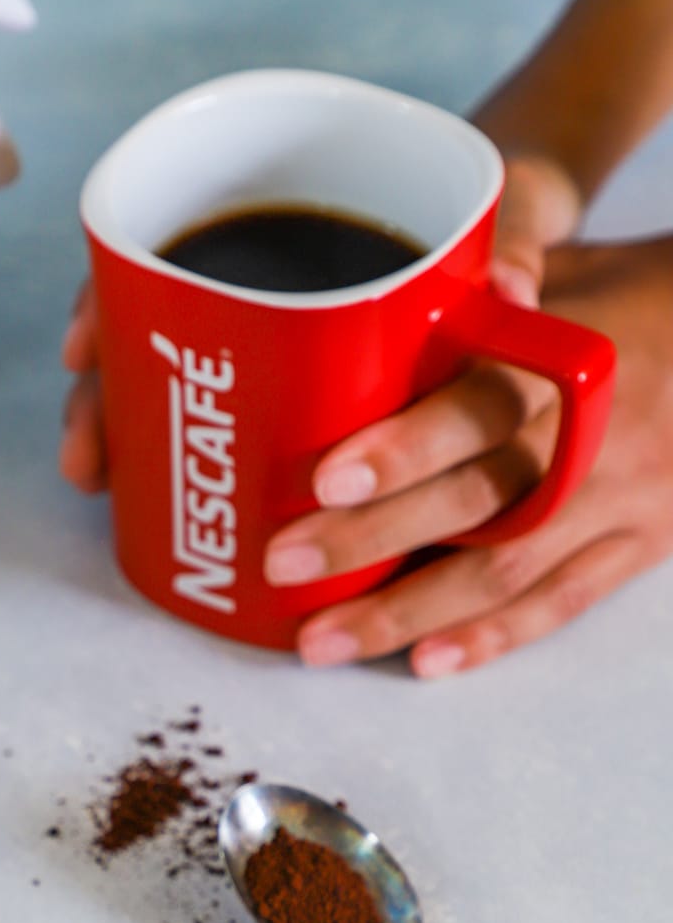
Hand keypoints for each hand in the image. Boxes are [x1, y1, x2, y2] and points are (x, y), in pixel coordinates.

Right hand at [57, 154, 579, 496]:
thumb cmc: (501, 209)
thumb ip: (516, 234)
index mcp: (296, 215)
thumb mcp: (514, 206)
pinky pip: (214, 423)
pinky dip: (179, 459)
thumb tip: (509, 290)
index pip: (171, 243)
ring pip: (165, 379)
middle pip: (147, 326)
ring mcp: (266, 336)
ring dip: (123, 434)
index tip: (84, 346)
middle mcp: (261, 274)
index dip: (112, 295)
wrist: (520, 233)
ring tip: (100, 487)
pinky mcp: (293, 394)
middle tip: (86, 461)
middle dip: (103, 395)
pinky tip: (152, 503)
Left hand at [268, 170, 672, 674]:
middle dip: (371, 541)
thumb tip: (426, 275)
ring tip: (324, 641)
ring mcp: (624, 504)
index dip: (406, 448)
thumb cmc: (631, 301)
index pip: (485, 408)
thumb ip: (496, 269)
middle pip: (477, 503)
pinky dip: (491, 637)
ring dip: (409, 613)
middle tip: (285, 566)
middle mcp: (601, 442)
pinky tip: (426, 661)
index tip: (325, 480)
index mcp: (578, 363)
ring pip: (507, 572)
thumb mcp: (574, 262)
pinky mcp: (641, 546)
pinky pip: (561, 604)